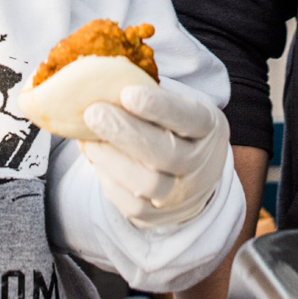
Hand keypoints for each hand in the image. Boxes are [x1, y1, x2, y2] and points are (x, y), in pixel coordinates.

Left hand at [80, 84, 229, 229]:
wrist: (194, 176)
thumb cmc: (176, 129)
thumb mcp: (177, 106)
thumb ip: (150, 97)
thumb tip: (104, 81)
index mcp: (209, 127)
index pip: (188, 117)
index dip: (159, 107)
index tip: (128, 93)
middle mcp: (203, 164)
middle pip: (165, 153)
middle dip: (126, 133)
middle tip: (94, 113)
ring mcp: (184, 195)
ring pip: (148, 183)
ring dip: (112, 159)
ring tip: (88, 140)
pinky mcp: (159, 217)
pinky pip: (131, 204)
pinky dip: (109, 180)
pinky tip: (98, 159)